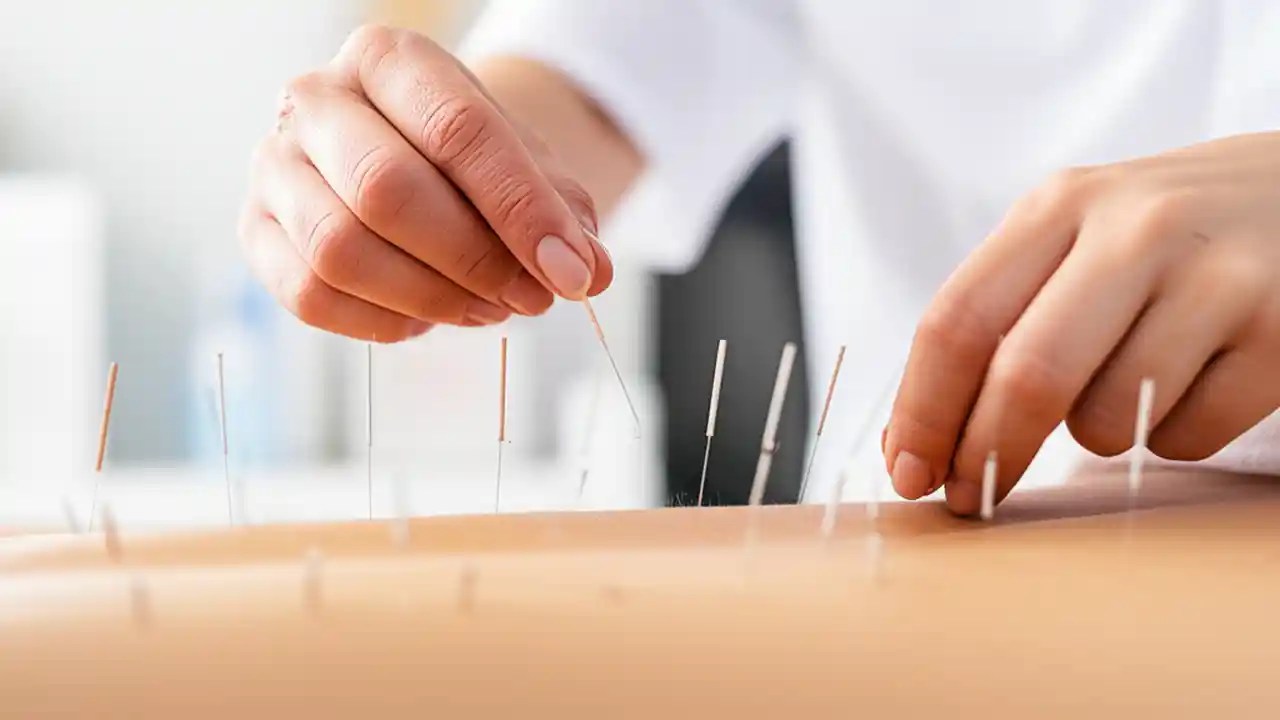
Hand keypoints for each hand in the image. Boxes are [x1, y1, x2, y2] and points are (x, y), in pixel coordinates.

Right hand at [239, 25, 612, 341]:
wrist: (404, 156)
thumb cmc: (466, 162)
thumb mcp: (525, 168)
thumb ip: (562, 216)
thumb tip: (589, 272)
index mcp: (389, 59)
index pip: (458, 132)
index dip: (521, 210)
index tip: (570, 272)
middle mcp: (315, 100)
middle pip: (387, 190)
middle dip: (474, 261)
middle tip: (532, 298)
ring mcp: (273, 165)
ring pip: (341, 250)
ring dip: (430, 298)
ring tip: (488, 309)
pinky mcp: (255, 230)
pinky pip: (310, 295)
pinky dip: (381, 322)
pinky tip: (426, 318)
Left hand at [885, 132, 1279, 513]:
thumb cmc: (1161, 238)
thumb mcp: (1072, 240)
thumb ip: (994, 321)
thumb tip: (910, 442)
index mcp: (1061, 205)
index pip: (959, 318)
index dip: (922, 410)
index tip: (906, 472)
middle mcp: (1137, 229)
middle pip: (1028, 374)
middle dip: (986, 453)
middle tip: (971, 497)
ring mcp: (1218, 279)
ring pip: (1107, 419)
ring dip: (1093, 435)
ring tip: (1125, 384)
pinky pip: (1184, 437)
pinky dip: (1169, 437)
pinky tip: (1193, 382)